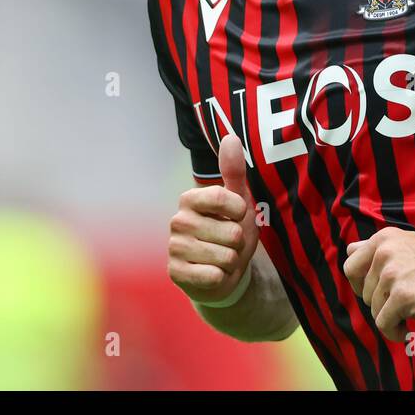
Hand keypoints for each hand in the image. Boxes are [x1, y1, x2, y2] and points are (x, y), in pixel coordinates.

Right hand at [167, 134, 259, 303]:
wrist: (223, 272)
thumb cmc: (230, 231)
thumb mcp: (238, 201)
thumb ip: (234, 171)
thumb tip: (230, 136)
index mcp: (189, 199)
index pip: (223, 197)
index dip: (240, 210)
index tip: (238, 214)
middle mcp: (177, 221)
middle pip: (231, 232)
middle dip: (239, 242)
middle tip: (229, 243)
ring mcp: (174, 248)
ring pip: (226, 256)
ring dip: (232, 261)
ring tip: (222, 258)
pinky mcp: (176, 273)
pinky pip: (213, 276)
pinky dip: (221, 277)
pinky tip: (213, 273)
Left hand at [344, 227, 414, 341]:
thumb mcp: (409, 243)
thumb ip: (381, 248)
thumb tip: (350, 249)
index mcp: (384, 238)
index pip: (350, 264)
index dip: (361, 283)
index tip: (378, 292)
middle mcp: (384, 252)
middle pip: (362, 291)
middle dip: (377, 303)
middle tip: (397, 306)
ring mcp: (393, 273)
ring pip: (373, 309)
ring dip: (390, 318)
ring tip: (409, 316)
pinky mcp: (403, 296)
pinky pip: (383, 324)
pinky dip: (393, 332)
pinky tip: (407, 330)